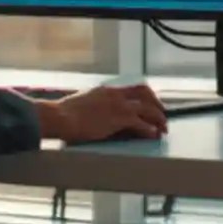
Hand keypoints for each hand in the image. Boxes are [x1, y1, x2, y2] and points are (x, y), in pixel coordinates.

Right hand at [34, 84, 167, 142]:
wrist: (60, 117)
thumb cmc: (64, 114)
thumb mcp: (82, 104)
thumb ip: (94, 106)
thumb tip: (96, 114)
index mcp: (106, 90)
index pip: (133, 88)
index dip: (145, 97)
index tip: (150, 104)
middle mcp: (115, 94)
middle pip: (145, 93)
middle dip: (156, 104)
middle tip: (162, 116)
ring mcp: (118, 106)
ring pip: (147, 108)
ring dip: (158, 118)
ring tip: (163, 128)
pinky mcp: (118, 119)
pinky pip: (141, 124)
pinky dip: (150, 129)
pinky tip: (154, 135)